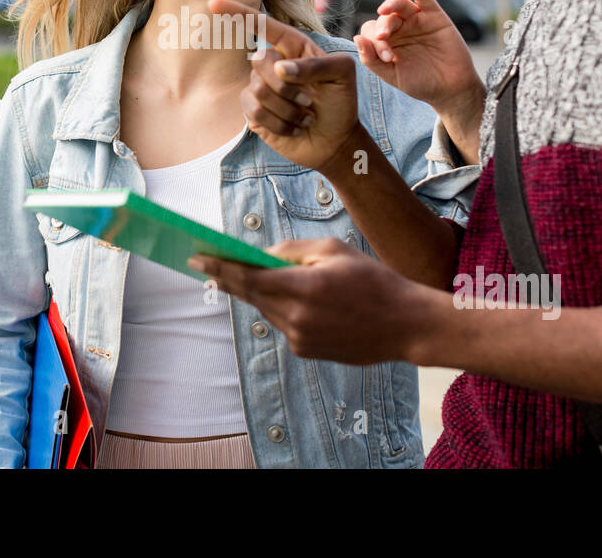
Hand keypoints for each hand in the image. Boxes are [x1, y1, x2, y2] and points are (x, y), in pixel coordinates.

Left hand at [188, 239, 435, 364]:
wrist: (404, 325)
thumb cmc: (373, 280)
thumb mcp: (334, 250)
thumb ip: (293, 251)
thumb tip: (262, 256)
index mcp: (305, 286)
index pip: (249, 278)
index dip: (219, 268)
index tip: (196, 258)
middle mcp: (298, 316)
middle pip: (251, 296)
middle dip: (228, 278)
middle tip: (204, 264)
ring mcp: (300, 338)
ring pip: (265, 310)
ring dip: (256, 293)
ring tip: (246, 275)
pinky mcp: (306, 351)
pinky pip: (282, 324)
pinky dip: (279, 308)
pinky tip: (288, 298)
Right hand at [208, 0, 360, 176]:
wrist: (335, 140)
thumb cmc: (340, 101)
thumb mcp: (342, 74)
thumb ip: (315, 64)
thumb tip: (280, 68)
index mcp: (292, 46)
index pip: (261, 25)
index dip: (236, 12)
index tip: (213, 3)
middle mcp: (272, 63)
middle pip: (259, 60)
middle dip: (286, 85)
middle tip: (309, 101)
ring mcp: (260, 86)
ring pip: (258, 90)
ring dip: (288, 109)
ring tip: (305, 117)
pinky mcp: (254, 112)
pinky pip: (255, 111)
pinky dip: (280, 123)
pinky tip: (294, 128)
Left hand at [353, 0, 484, 162]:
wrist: (450, 89)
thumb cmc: (420, 83)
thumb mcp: (391, 75)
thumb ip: (372, 60)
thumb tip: (357, 37)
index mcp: (387, 42)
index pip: (371, 32)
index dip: (372, 41)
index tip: (385, 58)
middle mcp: (400, 28)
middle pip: (385, 17)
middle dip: (382, 27)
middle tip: (384, 40)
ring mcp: (417, 21)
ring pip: (400, 5)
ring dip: (390, 5)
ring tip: (384, 11)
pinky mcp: (435, 16)